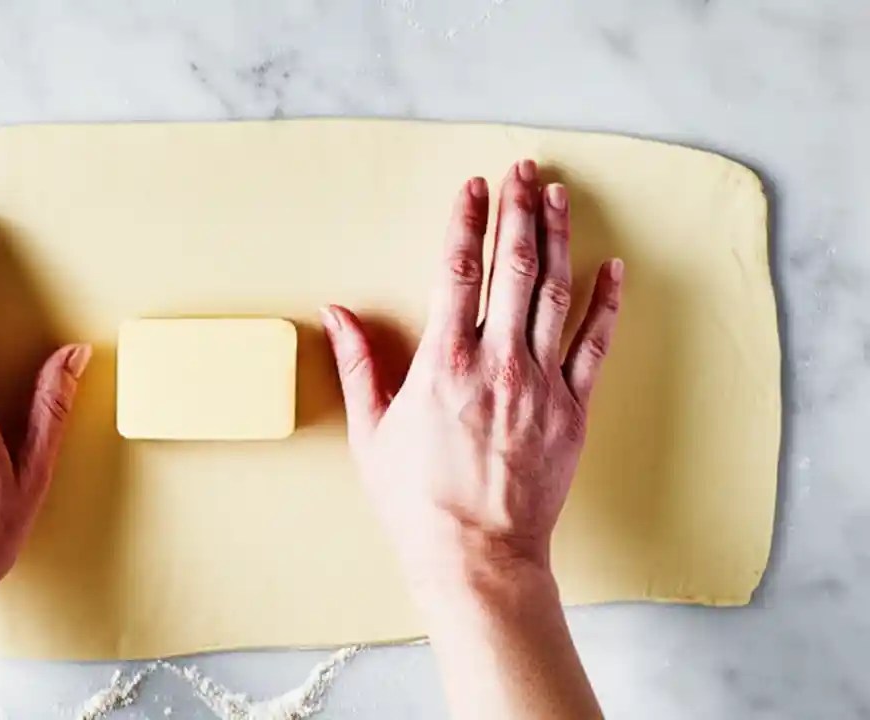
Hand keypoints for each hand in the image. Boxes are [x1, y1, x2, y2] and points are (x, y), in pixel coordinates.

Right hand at [322, 160, 622, 602]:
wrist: (476, 555)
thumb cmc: (416, 500)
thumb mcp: (371, 432)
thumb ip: (357, 364)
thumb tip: (337, 312)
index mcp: (444, 363)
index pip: (458, 271)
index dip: (467, 221)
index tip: (474, 185)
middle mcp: (497, 363)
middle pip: (514, 268)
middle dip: (518, 211)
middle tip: (524, 169)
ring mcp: (541, 384)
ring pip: (556, 293)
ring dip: (557, 239)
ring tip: (558, 196)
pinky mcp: (572, 410)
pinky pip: (595, 345)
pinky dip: (606, 304)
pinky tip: (612, 268)